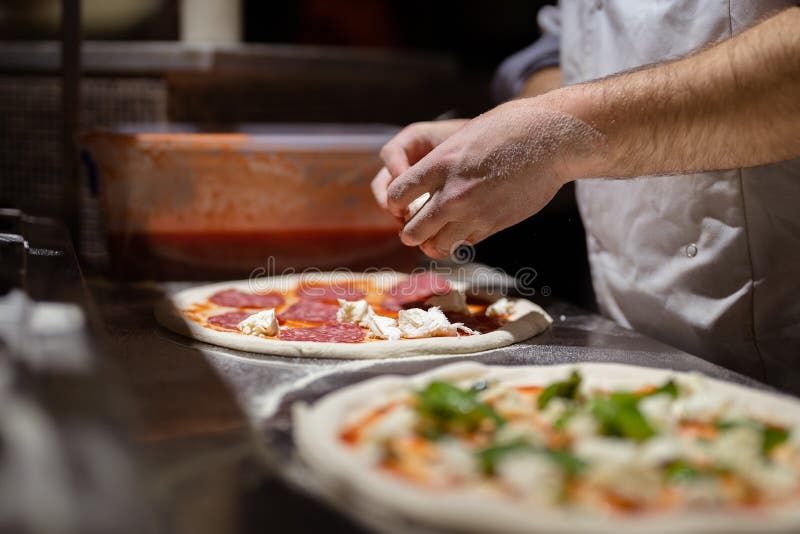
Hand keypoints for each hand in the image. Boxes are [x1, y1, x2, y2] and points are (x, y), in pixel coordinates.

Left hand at [384, 97, 604, 257]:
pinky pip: (464, 243)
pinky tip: (465, 227)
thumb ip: (441, 161)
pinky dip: (460, 239)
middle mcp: (453, 193)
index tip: (400, 202)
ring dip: (433, 242)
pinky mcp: (494, 225)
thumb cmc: (509, 128)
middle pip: (412, 231)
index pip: (394, 195)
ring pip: (437, 246)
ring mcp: (474, 213)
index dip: (393, 202)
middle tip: (415, 227)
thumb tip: (424, 181)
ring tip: (437, 234)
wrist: (552, 139)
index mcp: (440, 164)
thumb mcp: (465, 136)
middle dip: (410, 232)